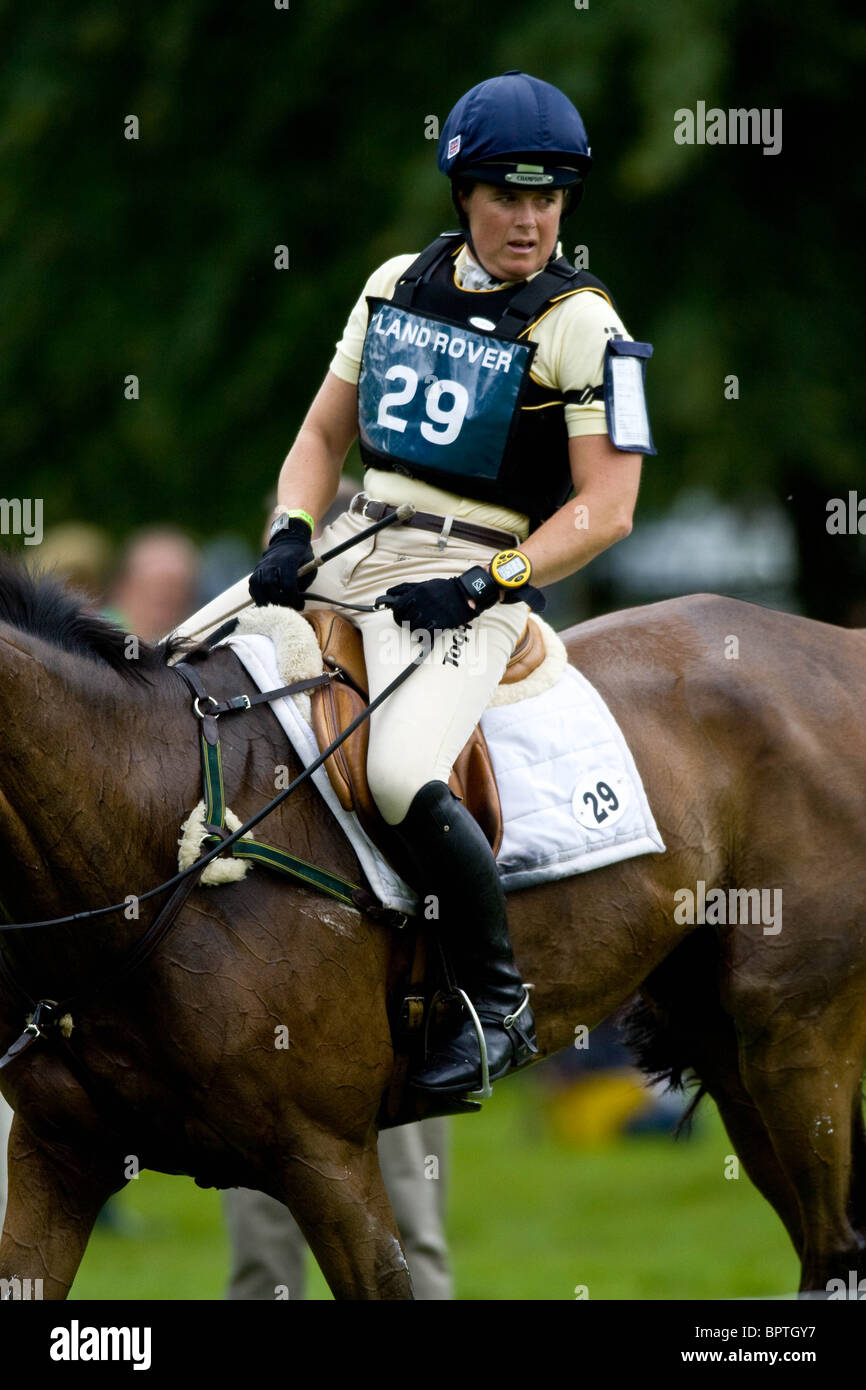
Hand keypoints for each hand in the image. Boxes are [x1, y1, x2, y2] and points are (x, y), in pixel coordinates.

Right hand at [248, 520, 314, 608]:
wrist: (288, 540)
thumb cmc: (302, 556)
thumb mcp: (310, 566)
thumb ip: (304, 582)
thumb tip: (295, 601)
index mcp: (288, 560)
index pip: (287, 583)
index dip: (293, 598)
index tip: (299, 605)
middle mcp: (272, 561)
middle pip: (270, 585)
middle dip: (279, 600)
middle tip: (288, 606)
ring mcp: (262, 564)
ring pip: (257, 584)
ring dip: (264, 599)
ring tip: (273, 609)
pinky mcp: (256, 569)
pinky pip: (252, 584)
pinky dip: (257, 595)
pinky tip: (265, 601)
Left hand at [375, 566, 544, 634]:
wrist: (466, 594)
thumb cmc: (443, 589)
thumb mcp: (424, 584)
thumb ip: (405, 589)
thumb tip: (389, 593)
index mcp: (417, 593)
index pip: (397, 608)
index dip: (395, 614)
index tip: (398, 615)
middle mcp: (422, 604)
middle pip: (403, 620)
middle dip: (403, 623)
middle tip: (408, 622)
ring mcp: (431, 615)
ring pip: (414, 629)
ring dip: (414, 630)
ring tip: (420, 627)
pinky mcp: (440, 624)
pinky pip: (426, 635)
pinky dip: (424, 637)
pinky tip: (427, 634)